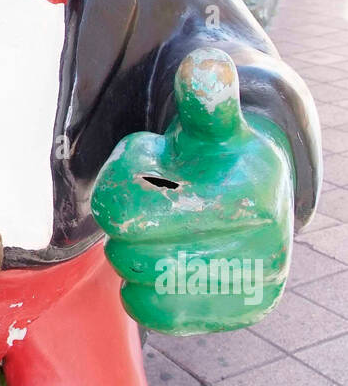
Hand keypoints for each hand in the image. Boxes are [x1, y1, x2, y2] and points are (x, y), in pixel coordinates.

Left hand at [91, 49, 293, 334]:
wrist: (262, 188)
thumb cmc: (216, 151)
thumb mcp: (209, 119)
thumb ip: (202, 97)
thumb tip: (204, 70)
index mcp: (246, 188)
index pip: (133, 210)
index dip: (122, 184)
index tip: (147, 159)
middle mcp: (261, 241)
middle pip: (130, 252)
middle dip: (124, 224)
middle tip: (145, 201)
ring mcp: (253, 281)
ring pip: (141, 285)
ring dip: (132, 257)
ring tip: (156, 230)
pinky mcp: (243, 311)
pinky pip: (159, 315)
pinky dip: (143, 293)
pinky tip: (158, 265)